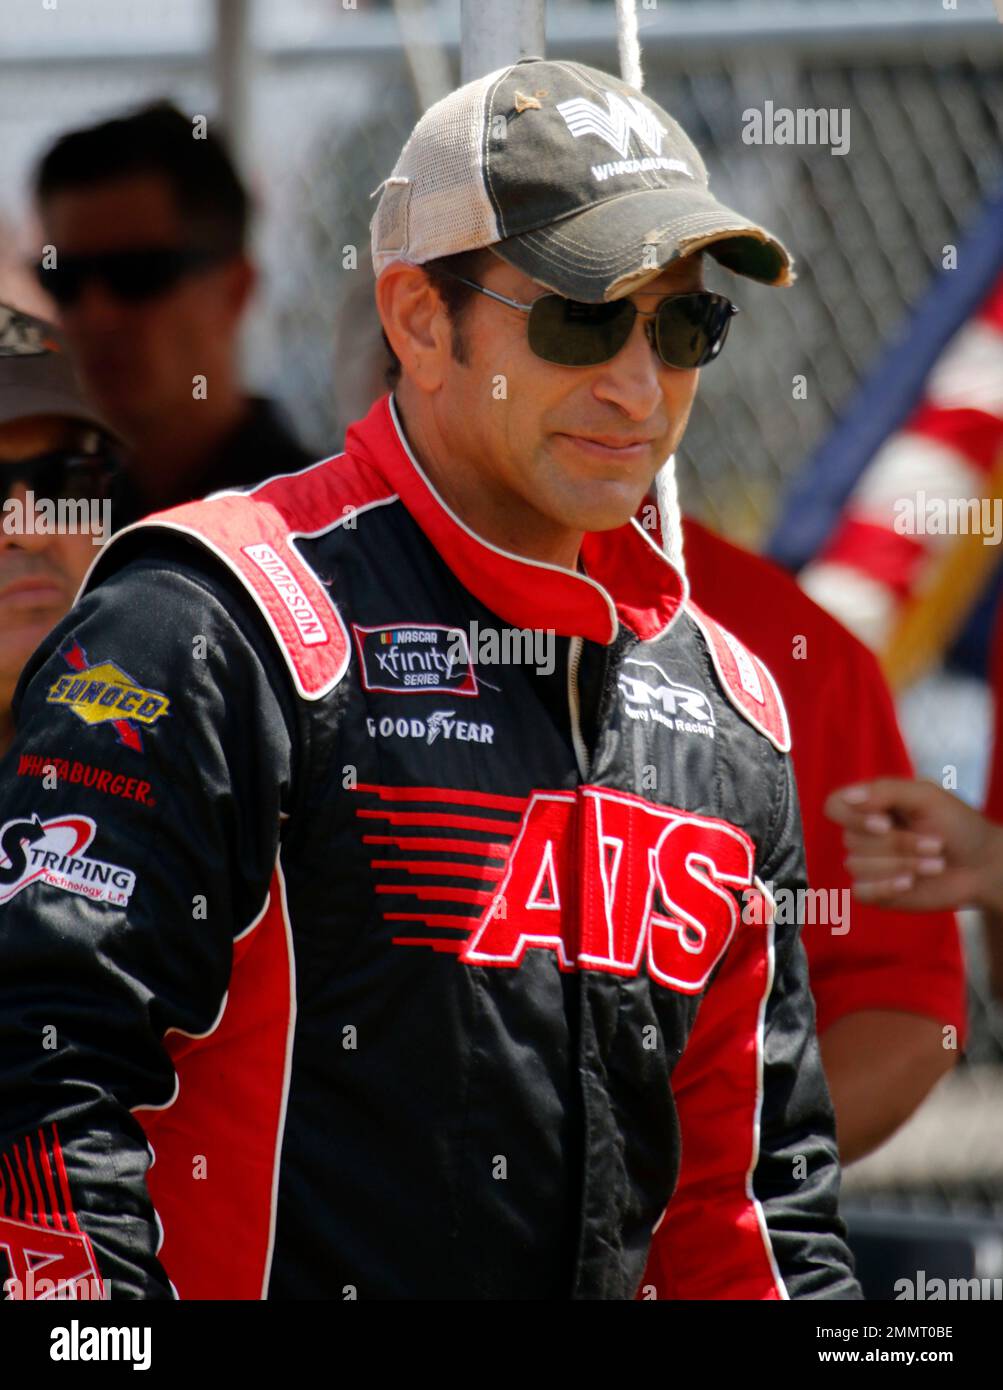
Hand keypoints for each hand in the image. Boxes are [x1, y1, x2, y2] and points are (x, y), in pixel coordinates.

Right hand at [824, 777, 1002, 912]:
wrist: (983, 865)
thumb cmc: (958, 825)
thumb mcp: (926, 796)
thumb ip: (886, 790)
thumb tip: (848, 797)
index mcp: (871, 806)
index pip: (834, 806)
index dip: (852, 817)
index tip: (885, 824)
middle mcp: (863, 834)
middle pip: (851, 840)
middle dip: (898, 844)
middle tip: (936, 844)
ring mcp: (867, 864)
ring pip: (858, 866)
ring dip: (902, 865)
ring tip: (936, 865)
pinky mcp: (875, 892)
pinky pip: (861, 891)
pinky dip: (885, 887)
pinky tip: (910, 884)